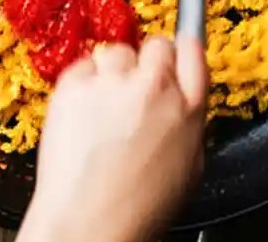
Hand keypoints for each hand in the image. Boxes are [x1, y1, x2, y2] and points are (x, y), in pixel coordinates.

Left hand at [18, 38, 208, 241]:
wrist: (89, 222)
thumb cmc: (136, 207)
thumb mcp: (188, 168)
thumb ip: (187, 123)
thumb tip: (181, 102)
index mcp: (189, 110)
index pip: (193, 51)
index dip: (182, 51)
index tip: (174, 52)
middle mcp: (153, 89)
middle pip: (156, 44)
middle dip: (147, 61)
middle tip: (133, 86)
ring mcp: (111, 83)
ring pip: (116, 51)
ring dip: (112, 70)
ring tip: (104, 105)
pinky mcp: (74, 85)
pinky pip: (82, 64)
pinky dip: (83, 81)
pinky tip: (83, 111)